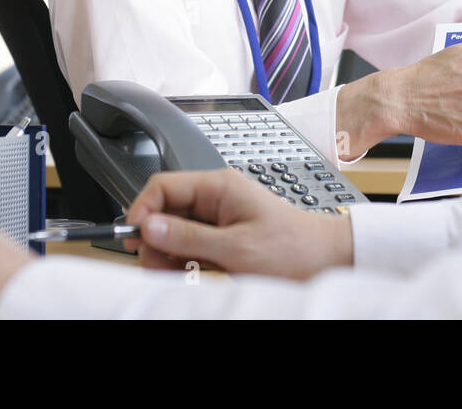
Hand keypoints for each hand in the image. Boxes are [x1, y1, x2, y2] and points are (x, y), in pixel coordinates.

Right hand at [123, 169, 353, 279]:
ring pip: (174, 234)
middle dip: (156, 241)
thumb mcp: (236, 248)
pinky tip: (196, 275)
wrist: (327, 262)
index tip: (134, 240)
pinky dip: (186, 263)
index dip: (142, 211)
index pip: (162, 186)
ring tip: (182, 274)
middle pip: (164, 212)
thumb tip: (148, 228)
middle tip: (159, 267)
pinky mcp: (223, 238)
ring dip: (170, 256)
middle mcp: (216, 198)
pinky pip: (191, 248)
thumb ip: (188, 238)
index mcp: (218, 186)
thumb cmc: (293, 249)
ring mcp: (219, 218)